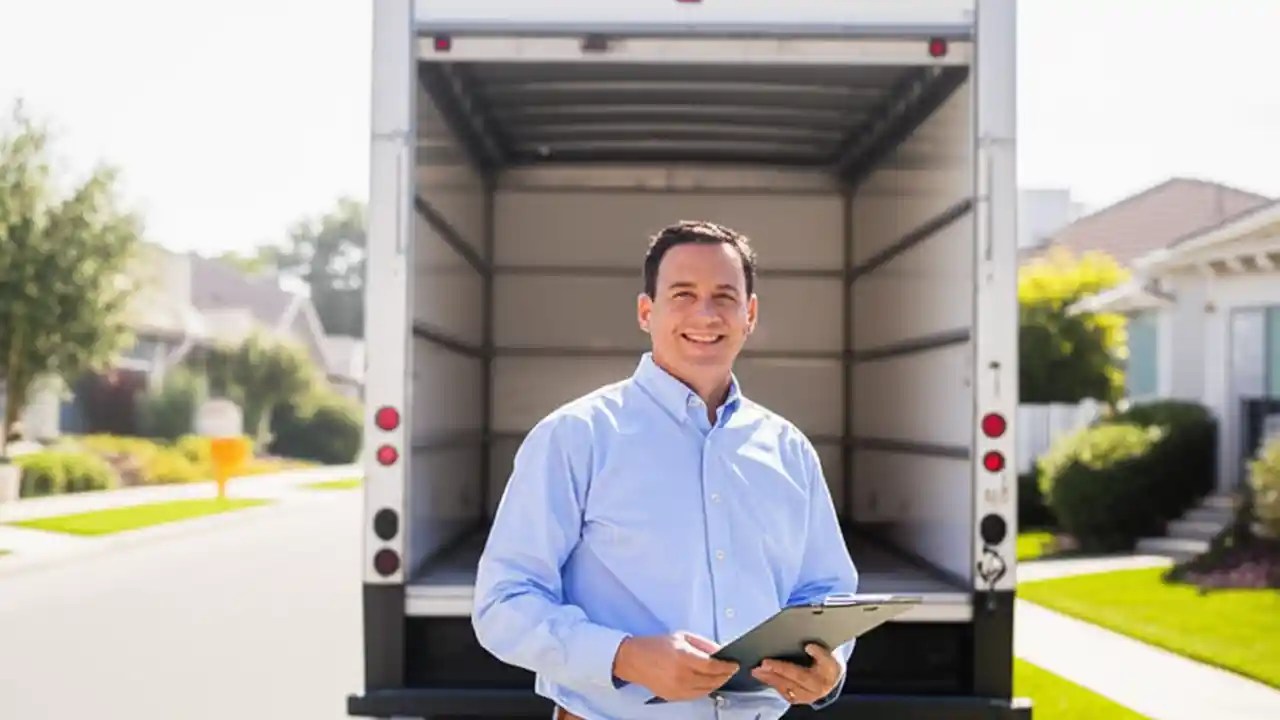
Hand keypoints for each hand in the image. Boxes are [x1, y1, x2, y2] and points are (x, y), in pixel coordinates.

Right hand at [611, 631, 739, 701]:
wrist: (634, 660)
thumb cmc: (657, 646)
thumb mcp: (682, 637)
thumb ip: (704, 644)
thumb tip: (721, 651)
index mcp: (683, 656)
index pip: (712, 666)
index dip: (726, 666)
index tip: (734, 664)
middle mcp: (681, 675)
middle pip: (712, 680)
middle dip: (725, 675)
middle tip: (731, 670)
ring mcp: (677, 688)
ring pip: (706, 690)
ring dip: (717, 683)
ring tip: (722, 676)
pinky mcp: (673, 697)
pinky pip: (696, 695)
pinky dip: (706, 689)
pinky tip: (709, 682)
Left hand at [751, 643, 841, 704]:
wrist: (828, 682)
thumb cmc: (823, 663)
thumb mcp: (825, 652)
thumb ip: (817, 648)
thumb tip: (807, 645)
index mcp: (830, 669)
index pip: (826, 661)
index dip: (818, 654)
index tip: (808, 646)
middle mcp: (820, 685)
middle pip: (800, 676)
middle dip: (781, 669)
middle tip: (765, 663)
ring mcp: (809, 695)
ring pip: (788, 686)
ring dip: (771, 677)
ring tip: (757, 670)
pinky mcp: (799, 700)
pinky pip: (783, 692)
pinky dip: (771, 683)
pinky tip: (762, 676)